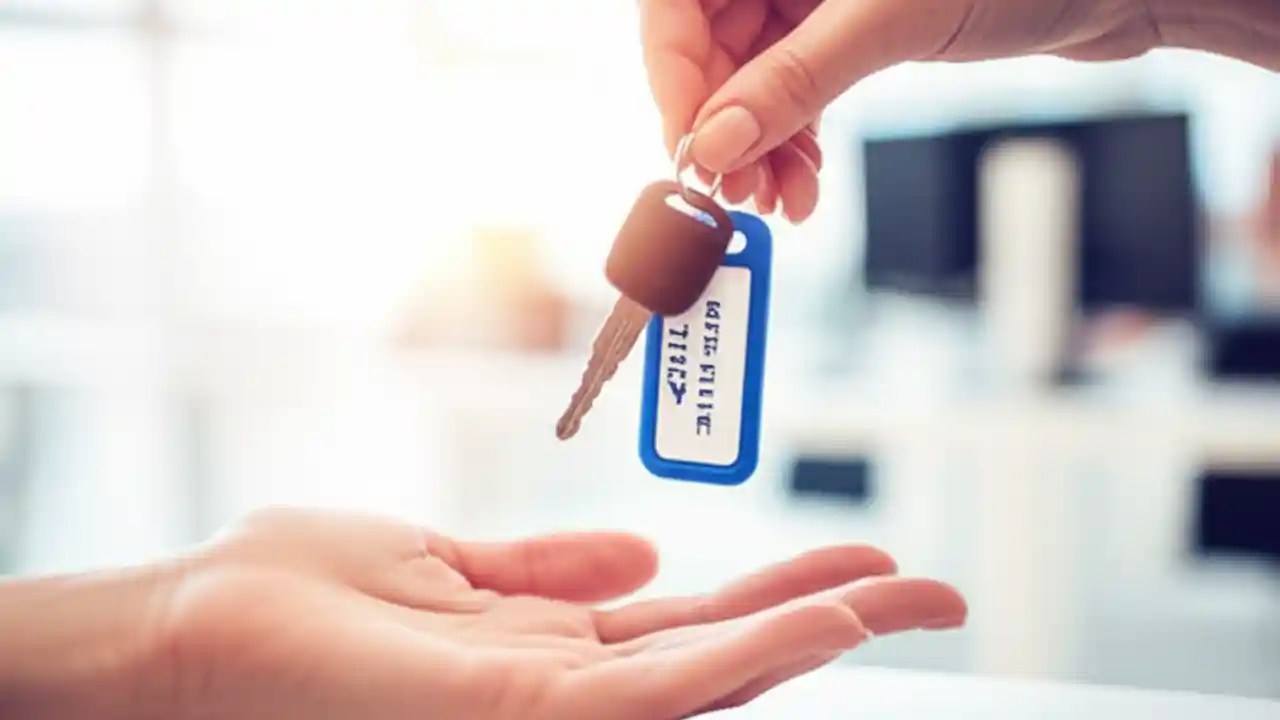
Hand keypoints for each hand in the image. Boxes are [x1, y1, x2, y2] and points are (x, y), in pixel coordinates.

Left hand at [25, 508, 961, 718]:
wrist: (185, 633)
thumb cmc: (289, 598)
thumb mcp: (439, 563)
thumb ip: (543, 564)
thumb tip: (650, 554)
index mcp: (545, 641)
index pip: (690, 624)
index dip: (779, 596)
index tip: (857, 563)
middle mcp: (563, 683)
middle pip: (721, 653)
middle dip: (829, 619)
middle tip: (932, 589)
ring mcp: (544, 706)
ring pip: (709, 678)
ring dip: (807, 635)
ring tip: (899, 597)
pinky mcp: (513, 711)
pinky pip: (648, 688)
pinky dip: (735, 658)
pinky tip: (805, 621)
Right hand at [640, 0, 1171, 221]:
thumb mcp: (890, 22)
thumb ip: (795, 80)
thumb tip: (713, 144)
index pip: (676, 1)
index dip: (672, 72)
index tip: (690, 144)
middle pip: (710, 45)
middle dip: (722, 127)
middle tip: (736, 194)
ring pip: (752, 77)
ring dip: (759, 147)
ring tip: (779, 202)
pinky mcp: (847, 30)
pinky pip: (795, 89)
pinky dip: (795, 140)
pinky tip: (805, 186)